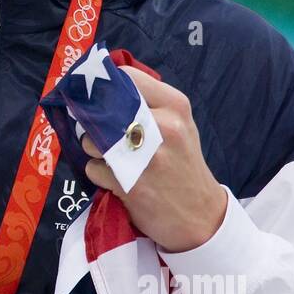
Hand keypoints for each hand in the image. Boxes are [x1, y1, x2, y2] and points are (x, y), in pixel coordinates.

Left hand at [80, 64, 227, 252]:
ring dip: (94, 150)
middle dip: (94, 122)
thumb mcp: (178, 125)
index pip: (126, 77)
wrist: (201, 216)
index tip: (101, 99)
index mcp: (175, 106)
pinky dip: (99, 174)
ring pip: (91, 140)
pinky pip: (93, 168)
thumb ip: (147, 105)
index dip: (105, 88)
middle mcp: (163, 126)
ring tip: (114, 159)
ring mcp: (146, 157)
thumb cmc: (183, 165)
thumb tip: (100, 91)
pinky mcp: (130, 184)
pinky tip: (117, 179)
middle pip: (102, 109)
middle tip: (102, 133)